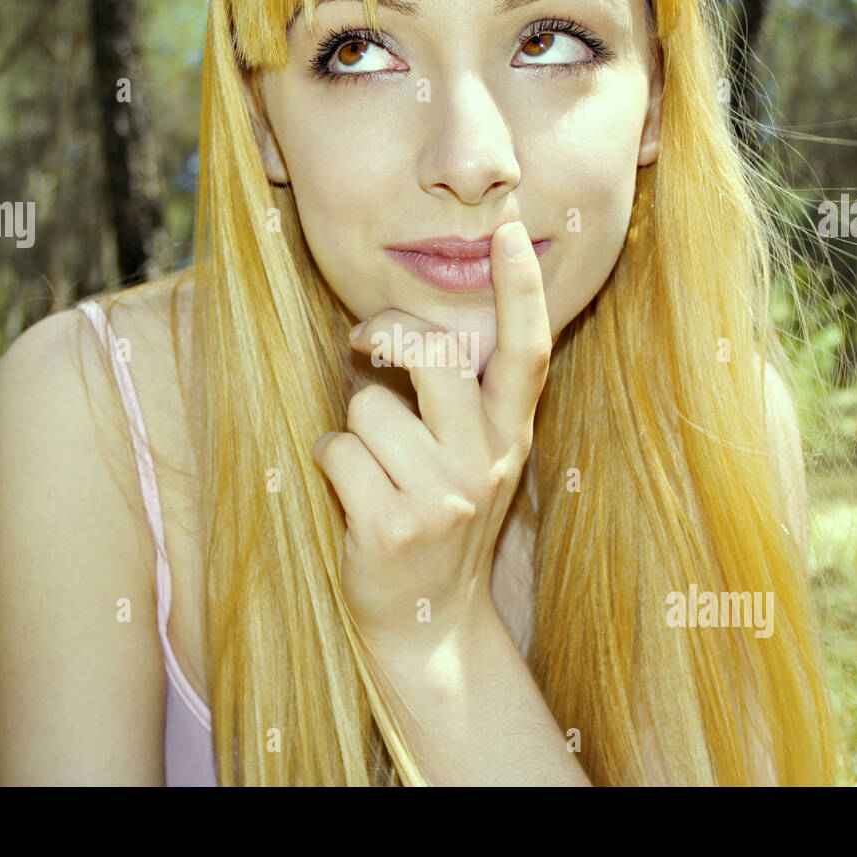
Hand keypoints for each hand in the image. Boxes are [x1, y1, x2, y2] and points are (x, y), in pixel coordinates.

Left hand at [312, 221, 551, 662]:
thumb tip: (411, 324)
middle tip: (364, 341)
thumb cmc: (439, 520)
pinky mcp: (392, 528)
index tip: (511, 232)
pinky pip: (335, 451)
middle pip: (436, 351)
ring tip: (370, 467)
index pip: (527, 352)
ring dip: (352, 426)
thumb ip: (465, 401)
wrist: (429, 623)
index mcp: (509, 435)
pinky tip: (351, 496)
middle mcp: (486, 461)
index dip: (521, 290)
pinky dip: (328, 464)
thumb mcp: (477, 460)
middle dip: (385, 331)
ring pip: (368, 405)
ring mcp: (443, 498)